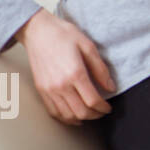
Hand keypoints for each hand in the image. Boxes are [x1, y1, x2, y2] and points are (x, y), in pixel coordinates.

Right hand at [14, 9, 116, 125]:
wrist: (38, 31)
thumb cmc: (63, 35)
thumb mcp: (88, 46)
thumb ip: (101, 69)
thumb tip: (111, 87)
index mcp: (75, 73)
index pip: (92, 100)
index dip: (103, 108)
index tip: (109, 108)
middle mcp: (60, 85)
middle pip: (80, 112)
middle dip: (95, 115)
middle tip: (102, 112)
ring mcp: (48, 89)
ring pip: (66, 115)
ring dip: (81, 119)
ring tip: (90, 114)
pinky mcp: (41, 90)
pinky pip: (53, 111)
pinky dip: (64, 117)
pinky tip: (73, 115)